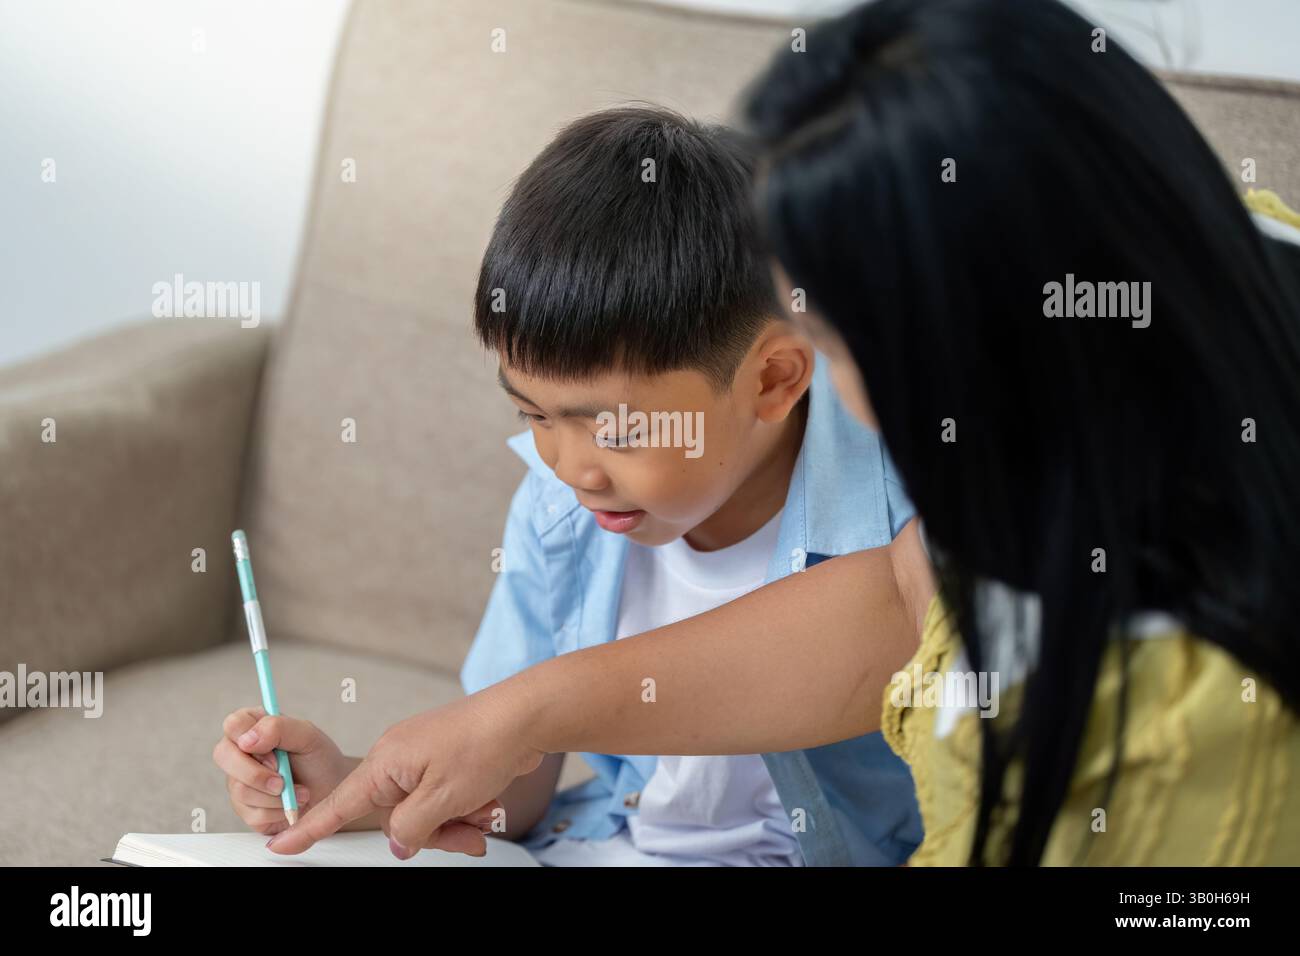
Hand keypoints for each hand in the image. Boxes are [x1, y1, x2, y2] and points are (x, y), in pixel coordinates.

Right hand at [213, 707, 356, 836]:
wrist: (331, 790)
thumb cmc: (318, 759)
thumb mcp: (308, 735)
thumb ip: (279, 728)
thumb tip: (247, 740)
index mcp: (253, 727)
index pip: (233, 724)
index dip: (250, 738)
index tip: (275, 753)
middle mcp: (240, 753)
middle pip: (223, 756)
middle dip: (257, 773)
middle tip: (283, 780)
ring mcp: (239, 781)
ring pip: (239, 789)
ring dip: (276, 795)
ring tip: (300, 791)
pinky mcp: (245, 809)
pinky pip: (252, 813)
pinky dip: (278, 810)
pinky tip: (291, 804)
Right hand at [264, 689, 542, 857]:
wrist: (525, 717)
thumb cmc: (483, 743)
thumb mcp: (441, 799)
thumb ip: (410, 828)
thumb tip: (398, 842)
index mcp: (386, 762)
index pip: (340, 802)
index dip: (311, 827)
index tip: (282, 843)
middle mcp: (399, 759)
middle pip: (396, 817)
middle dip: (432, 832)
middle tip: (465, 832)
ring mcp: (424, 760)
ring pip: (426, 812)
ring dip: (456, 821)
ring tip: (484, 812)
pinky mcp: (446, 762)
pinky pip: (445, 799)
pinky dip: (466, 808)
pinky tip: (488, 803)